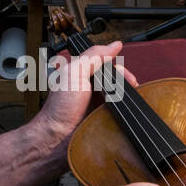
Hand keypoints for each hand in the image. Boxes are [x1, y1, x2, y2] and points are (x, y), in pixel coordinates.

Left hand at [28, 40, 136, 161]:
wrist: (56, 139)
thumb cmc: (59, 109)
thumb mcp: (74, 73)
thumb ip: (93, 56)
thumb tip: (114, 45)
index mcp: (83, 74)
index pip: (109, 65)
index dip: (119, 68)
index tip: (125, 75)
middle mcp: (91, 88)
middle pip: (118, 80)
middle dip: (126, 82)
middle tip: (129, 88)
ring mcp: (98, 105)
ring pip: (122, 96)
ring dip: (127, 98)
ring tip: (127, 101)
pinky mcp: (104, 121)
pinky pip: (121, 113)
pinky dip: (126, 112)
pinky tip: (125, 113)